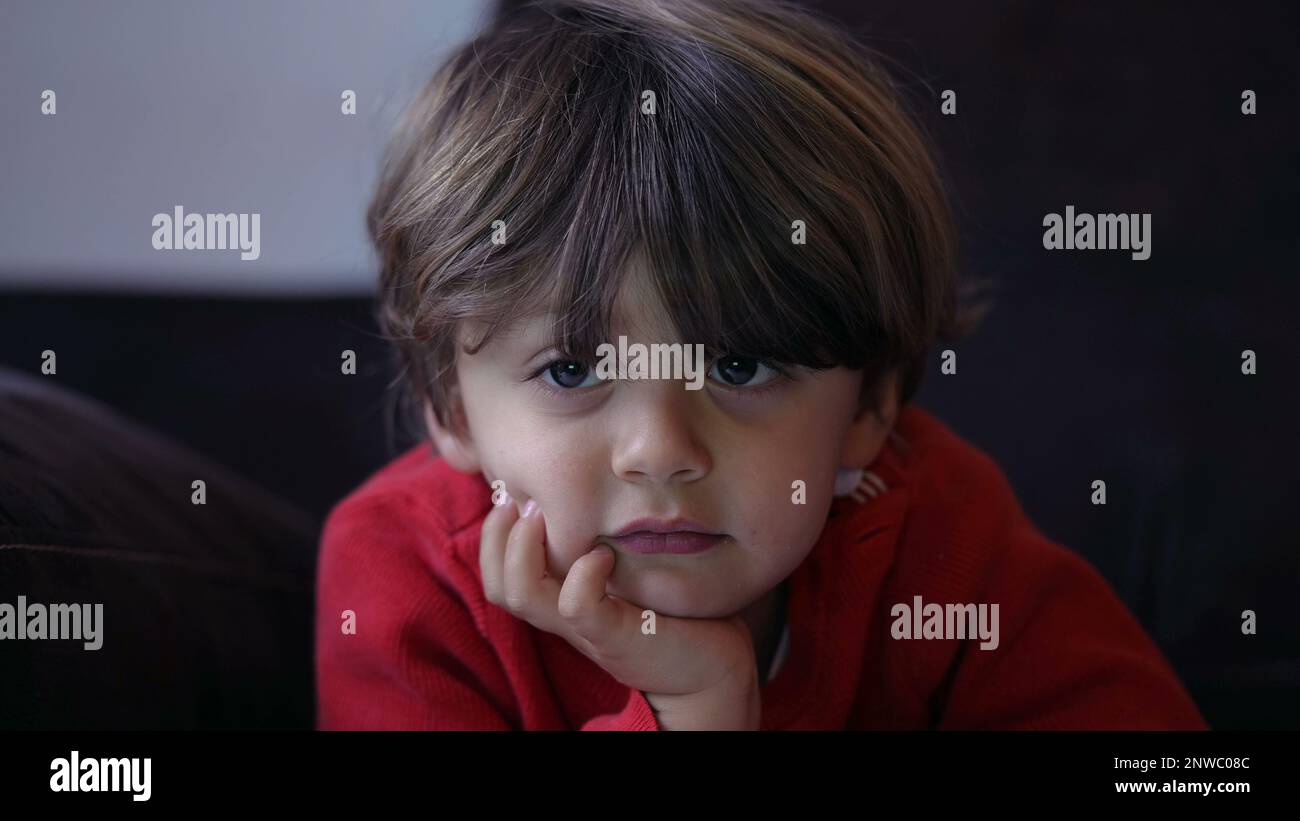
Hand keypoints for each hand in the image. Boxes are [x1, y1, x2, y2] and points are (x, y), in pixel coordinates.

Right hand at [479, 495, 761, 728]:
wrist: (711, 669)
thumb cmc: (673, 609)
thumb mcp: (631, 567)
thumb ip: (608, 539)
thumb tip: (598, 484)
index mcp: (560, 597)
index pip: (499, 572)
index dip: (493, 533)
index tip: (515, 493)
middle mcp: (563, 614)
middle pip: (498, 586)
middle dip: (496, 536)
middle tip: (519, 499)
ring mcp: (586, 629)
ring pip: (521, 595)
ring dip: (523, 550)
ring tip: (543, 516)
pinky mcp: (615, 637)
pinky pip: (577, 607)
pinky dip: (582, 575)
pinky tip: (604, 554)